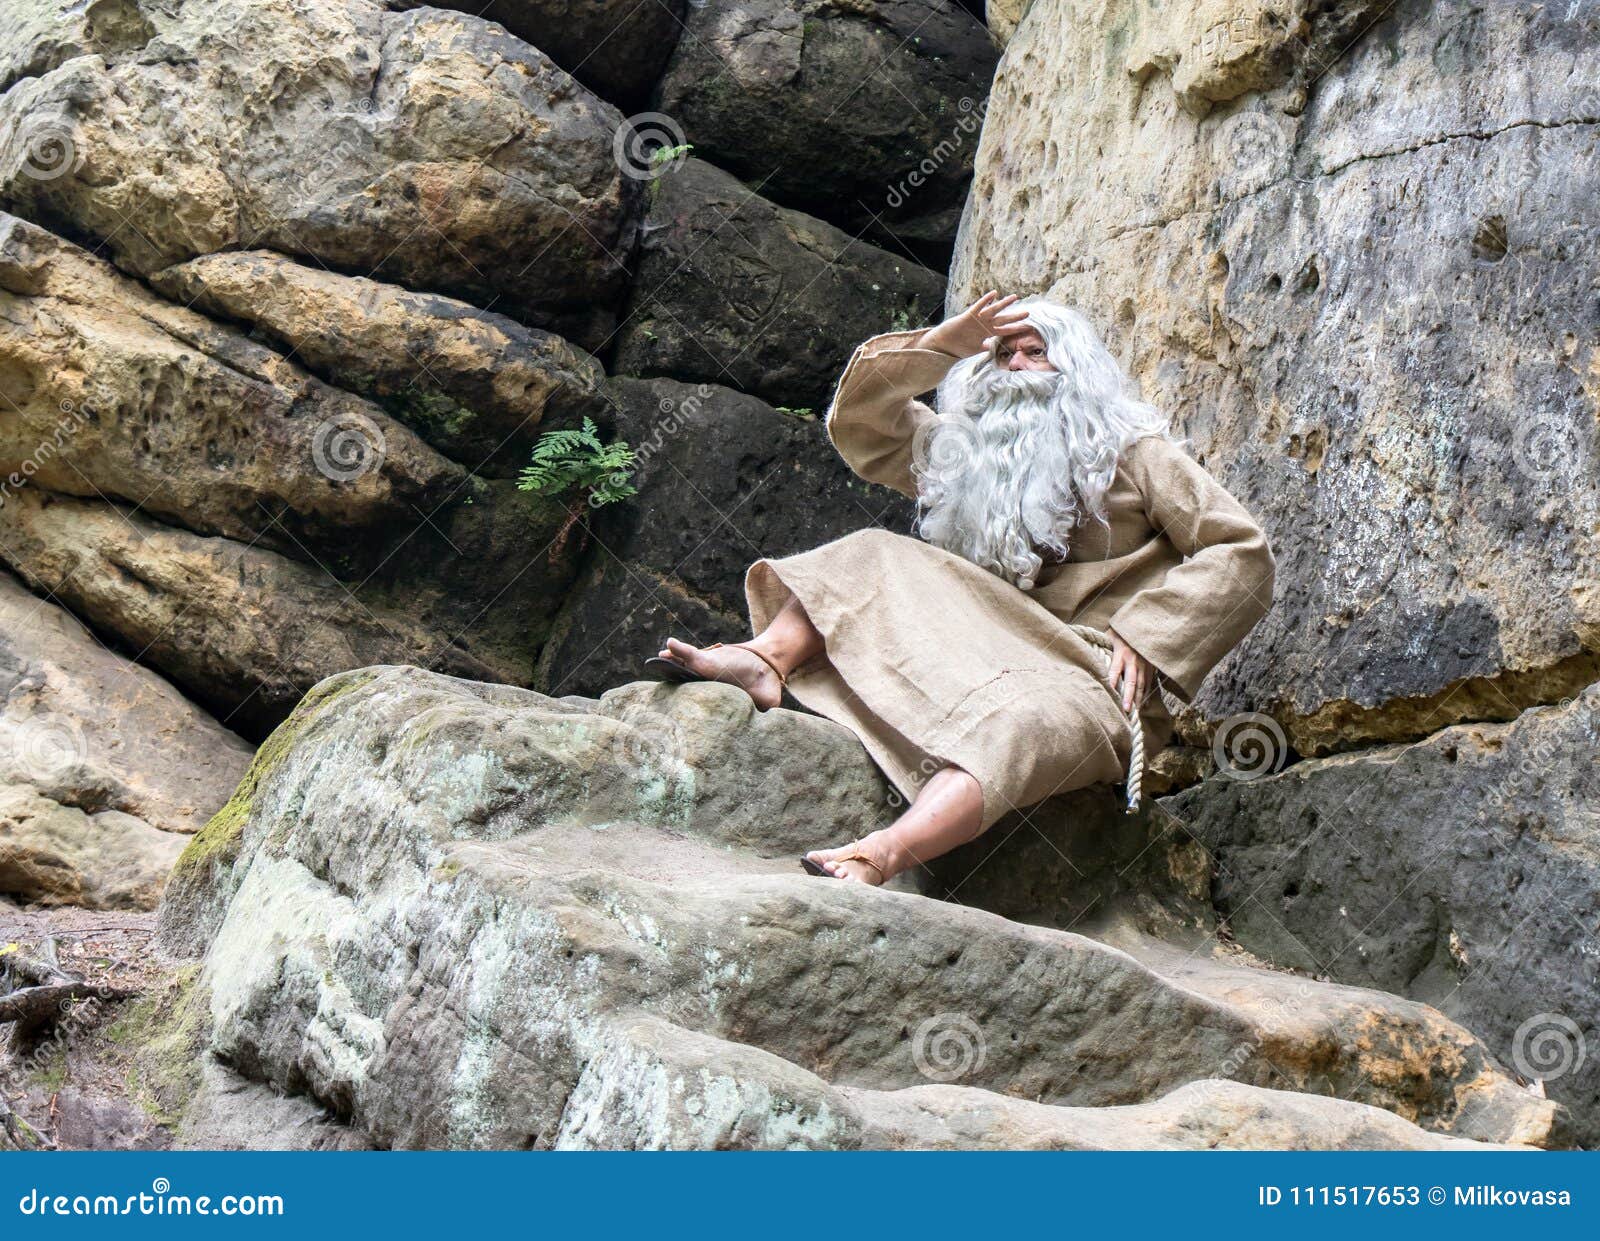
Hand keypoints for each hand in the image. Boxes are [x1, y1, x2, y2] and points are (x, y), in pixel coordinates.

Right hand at [914, 290, 1032, 357]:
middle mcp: (984, 325)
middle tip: (1028, 312)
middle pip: (1003, 319)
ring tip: (1015, 297)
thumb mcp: (975, 349)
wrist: (944, 345)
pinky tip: (993, 294)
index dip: (1016, 328)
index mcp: (987, 333)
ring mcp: (977, 320)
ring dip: (1004, 304)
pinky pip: (978, 307)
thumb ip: (984, 347)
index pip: (1005, 330)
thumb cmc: (957, 348)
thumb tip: (990, 347)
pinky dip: (985, 300)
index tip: (1027, 327)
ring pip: (993, 310)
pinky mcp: (969, 316)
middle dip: (1015, 316)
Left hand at [1105, 628, 1156, 712]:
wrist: (1142, 624)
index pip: (1114, 671)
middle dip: (1128, 696)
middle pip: (1131, 681)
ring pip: (1142, 684)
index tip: (1109, 696)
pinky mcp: (1151, 666)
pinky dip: (1146, 694)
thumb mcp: (1108, 636)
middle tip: (1126, 710)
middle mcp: (1133, 660)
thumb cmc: (1121, 631)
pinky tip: (1144, 705)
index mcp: (1121, 653)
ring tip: (1135, 712)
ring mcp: (1144, 664)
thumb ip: (1100, 647)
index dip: (1112, 684)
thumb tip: (1084, 654)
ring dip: (1138, 699)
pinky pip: (1149, 682)